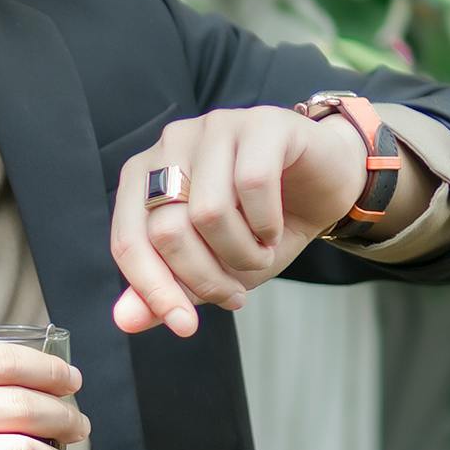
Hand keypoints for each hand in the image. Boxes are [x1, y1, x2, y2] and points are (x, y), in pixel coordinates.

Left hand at [109, 107, 368, 334]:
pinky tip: (274, 228)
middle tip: (236, 291)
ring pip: (209, 212)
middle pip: (167, 231)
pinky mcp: (261, 123)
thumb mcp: (211, 267)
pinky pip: (252, 184)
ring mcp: (215, 126)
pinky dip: (267, 223)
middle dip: (206, 278)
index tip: (185, 326)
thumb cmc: (260, 224)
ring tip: (260, 254)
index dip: (154, 291)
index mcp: (144, 177)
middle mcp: (171, 144)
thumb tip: (125, 320)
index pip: (129, 241)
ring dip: (242, 253)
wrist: (324, 187)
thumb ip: (165, 291)